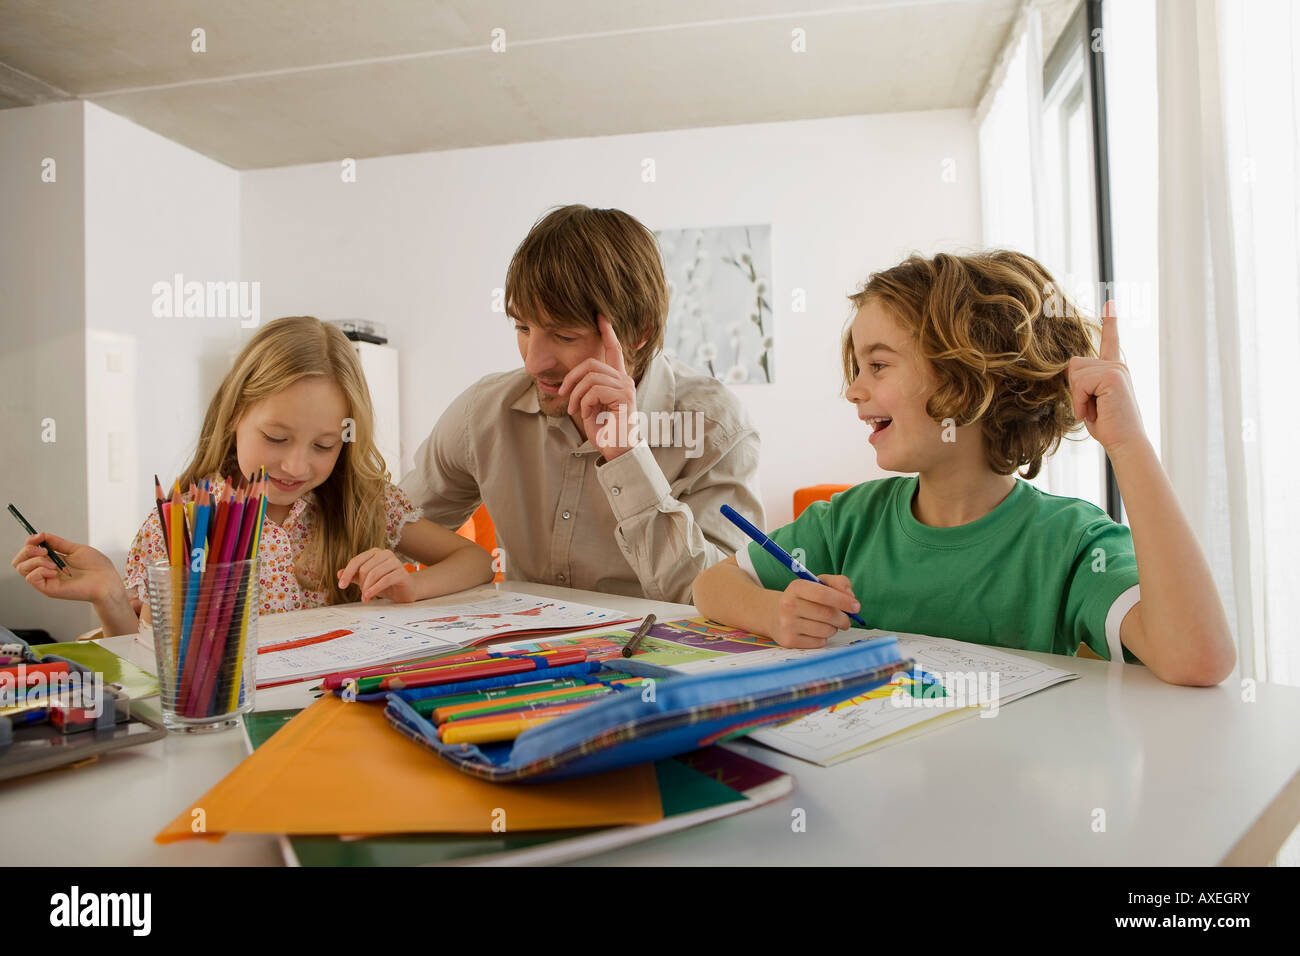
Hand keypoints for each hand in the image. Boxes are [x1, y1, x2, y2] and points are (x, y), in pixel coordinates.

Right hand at [11, 532, 119, 603]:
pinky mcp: (49, 589)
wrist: (107, 581)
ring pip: (22, 568)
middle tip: (43, 550)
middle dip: (27, 551)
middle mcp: (46, 570)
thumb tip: (41, 535)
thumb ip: (57, 543)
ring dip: (36, 561)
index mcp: (52, 560)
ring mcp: (47, 580)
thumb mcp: (76, 549)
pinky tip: (55, 571)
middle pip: (19, 561)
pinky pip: (31, 578)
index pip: (29, 552)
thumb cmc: (97, 567)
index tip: (38, 536)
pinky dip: (40, 570)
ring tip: (54, 563)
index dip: (30, 542)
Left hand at [337, 548, 414, 602]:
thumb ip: (354, 576)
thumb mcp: (367, 580)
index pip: (357, 561)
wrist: (406, 590)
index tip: (341, 586)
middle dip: (361, 584)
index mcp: (375, 553)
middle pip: (365, 568)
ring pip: (374, 574)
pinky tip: (370, 596)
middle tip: (362, 596)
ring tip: (366, 598)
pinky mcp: (402, 572)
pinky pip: (385, 580)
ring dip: (367, 588)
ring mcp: (395, 562)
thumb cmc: (387, 583)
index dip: (347, 573)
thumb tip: (339, 574)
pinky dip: (375, 589)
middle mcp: (385, 554)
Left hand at [560, 314, 639, 461]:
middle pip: (591, 364)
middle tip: (564, 395)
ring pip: (590, 377)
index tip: (601, 315)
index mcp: (617, 378)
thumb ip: (585, 388)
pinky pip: (594, 390)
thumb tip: (571, 380)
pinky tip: (586, 414)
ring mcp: (626, 387)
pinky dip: (584, 403)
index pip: (614, 349)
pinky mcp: (624, 397)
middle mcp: (624, 379)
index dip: (607, 331)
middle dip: (571, 379)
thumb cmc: (603, 429)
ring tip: (575, 410)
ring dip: (576, 395)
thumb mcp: (590, 405)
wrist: (616, 450)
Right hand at [772, 574, 860, 648]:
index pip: (823, 594)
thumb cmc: (803, 598)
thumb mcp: (818, 583)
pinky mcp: (789, 641)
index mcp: (796, 587)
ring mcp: (787, 624)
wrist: (774, 615)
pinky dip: (824, 638)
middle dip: (844, 618)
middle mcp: (788, 605)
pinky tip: (816, 632)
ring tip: (828, 624)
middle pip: (828, 614)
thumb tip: (851, 598)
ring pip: (826, 630)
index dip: (843, 601)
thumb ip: (839, 583)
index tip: (856, 606)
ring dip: (834, 628)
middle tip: (846, 620)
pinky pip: (819, 642)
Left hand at [1066, 301, 1146, 453]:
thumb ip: (1083, 382)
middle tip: (1092, 407)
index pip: (1110, 341)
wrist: (1125, 442)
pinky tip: (1094, 412)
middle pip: (1074, 364)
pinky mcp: (1112, 375)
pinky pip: (1080, 383)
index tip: (1110, 302)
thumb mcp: (1090, 400)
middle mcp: (1117, 364)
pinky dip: (1081, 401)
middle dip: (1075, 389)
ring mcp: (1116, 368)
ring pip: (1075, 373)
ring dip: (1078, 397)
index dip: (1110, 321)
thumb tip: (1071, 366)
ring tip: (1095, 410)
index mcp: (1113, 369)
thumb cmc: (1107, 426)